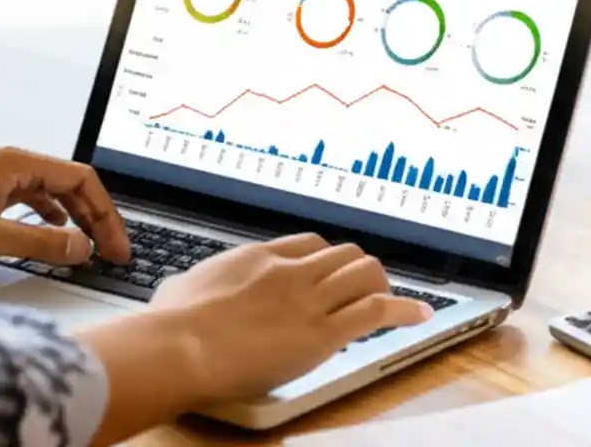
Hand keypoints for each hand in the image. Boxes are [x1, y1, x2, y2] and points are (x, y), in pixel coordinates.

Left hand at [0, 147, 129, 263]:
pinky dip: (47, 219)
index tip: (115, 246)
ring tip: (87, 248)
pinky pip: (27, 200)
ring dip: (73, 219)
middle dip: (95, 219)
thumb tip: (81, 248)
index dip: (105, 215)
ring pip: (50, 193)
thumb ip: (38, 244)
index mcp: (14, 162)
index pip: (81, 180)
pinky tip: (49, 236)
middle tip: (111, 253)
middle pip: (70, 185)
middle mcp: (7, 163)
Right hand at [148, 233, 432, 400]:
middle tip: (365, 290)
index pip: (308, 245)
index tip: (330, 275)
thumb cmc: (170, 325)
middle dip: (359, 272)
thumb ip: (188, 286)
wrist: (180, 345)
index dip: (326, 259)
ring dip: (383, 287)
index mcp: (258, 258)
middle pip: (344, 255)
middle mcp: (289, 271)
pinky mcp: (322, 334)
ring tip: (393, 302)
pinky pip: (377, 311)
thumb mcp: (176, 289)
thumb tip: (176, 290)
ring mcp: (308, 300)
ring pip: (366, 274)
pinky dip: (405, 310)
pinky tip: (420, 316)